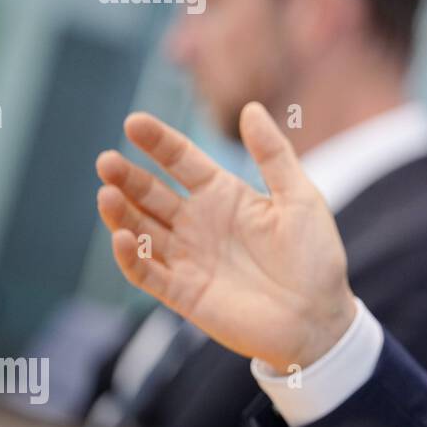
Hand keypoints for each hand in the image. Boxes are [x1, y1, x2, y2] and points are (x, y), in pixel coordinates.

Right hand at [94, 102, 355, 373]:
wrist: (320, 318)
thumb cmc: (316, 257)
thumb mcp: (300, 198)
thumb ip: (274, 155)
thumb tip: (250, 108)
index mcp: (225, 195)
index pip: (182, 161)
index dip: (158, 142)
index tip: (133, 122)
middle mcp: (200, 223)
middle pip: (152, 193)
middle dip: (128, 177)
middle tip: (107, 161)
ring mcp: (188, 257)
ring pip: (141, 230)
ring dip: (122, 213)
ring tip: (106, 193)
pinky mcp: (183, 292)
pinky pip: (147, 273)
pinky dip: (130, 257)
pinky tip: (122, 237)